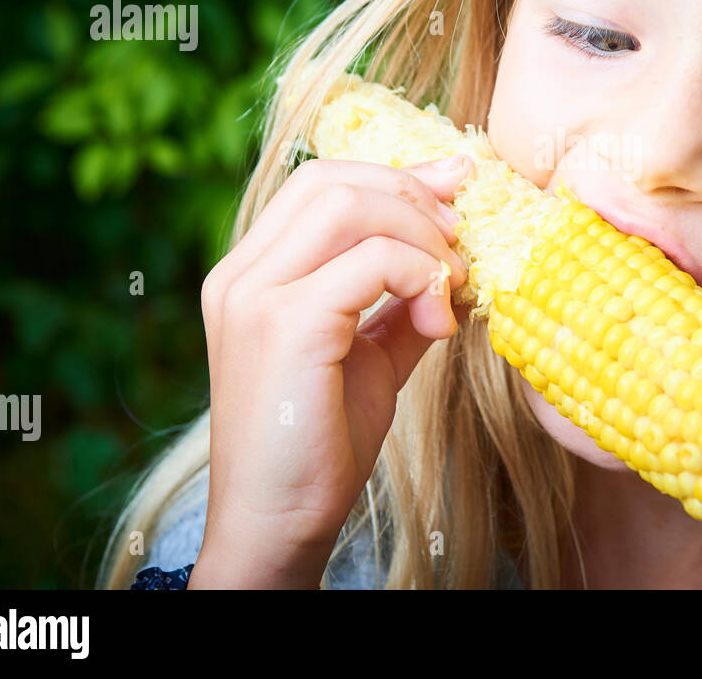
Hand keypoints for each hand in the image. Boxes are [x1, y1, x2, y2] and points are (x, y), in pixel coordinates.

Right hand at [190, 155, 472, 587]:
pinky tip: (439, 321)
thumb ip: (400, 300)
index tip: (454, 191)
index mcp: (251, 273)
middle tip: (460, 243)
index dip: (394, 177)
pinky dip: (420, 276)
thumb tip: (452, 256)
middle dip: (412, 197)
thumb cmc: (322, 441)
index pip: (320, 182)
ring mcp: (254, 295)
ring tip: (453, 285)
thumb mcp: (370, 353)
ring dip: (421, 235)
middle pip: (334, 181)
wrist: (279, 523)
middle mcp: (241, 274)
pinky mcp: (285, 325)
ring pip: (352, 207)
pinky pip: (372, 262)